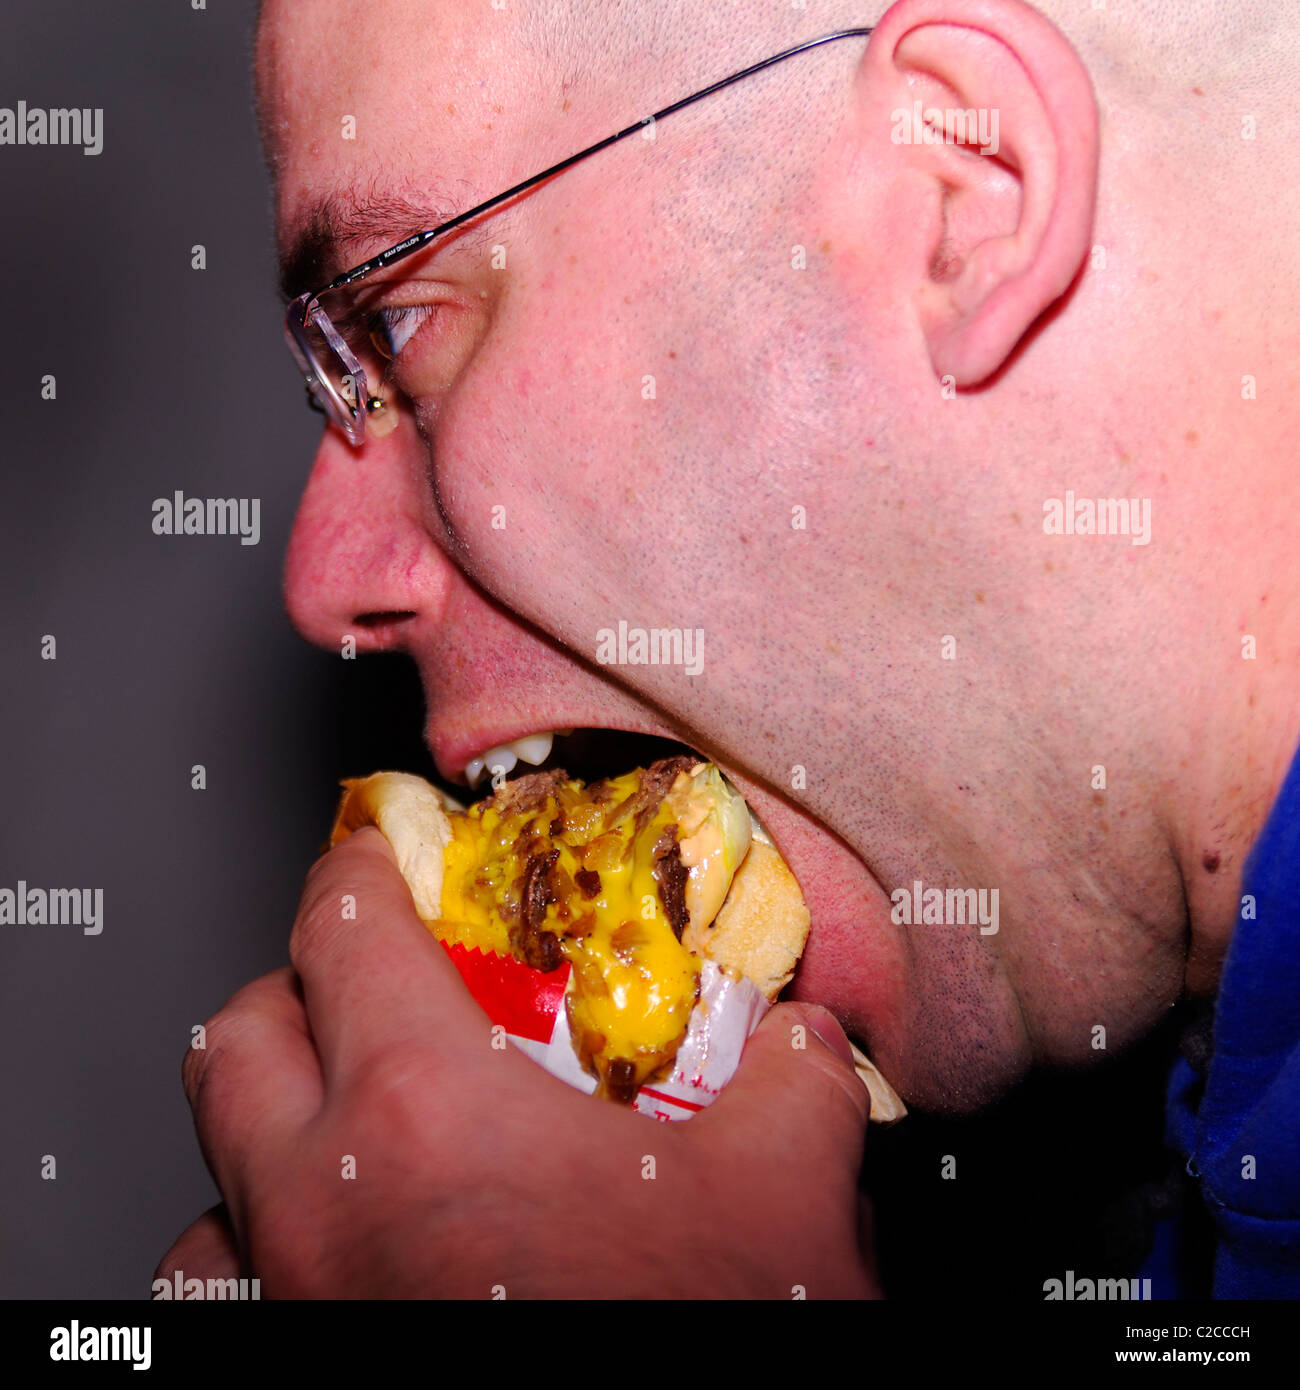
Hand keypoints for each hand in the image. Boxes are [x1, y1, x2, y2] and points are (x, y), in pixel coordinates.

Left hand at [158, 827, 877, 1297]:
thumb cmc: (698, 1340)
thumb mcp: (788, 1190)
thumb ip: (794, 1080)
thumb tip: (801, 1047)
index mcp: (426, 1116)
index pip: (341, 932)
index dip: (356, 871)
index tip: (375, 856)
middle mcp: (322, 1208)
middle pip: (240, 1037)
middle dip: (295, 985)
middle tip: (360, 983)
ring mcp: (291, 1302)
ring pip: (209, 1174)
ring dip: (262, 1128)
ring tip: (333, 1121)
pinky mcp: (290, 1365)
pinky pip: (221, 1290)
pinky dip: (254, 1251)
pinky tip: (321, 1249)